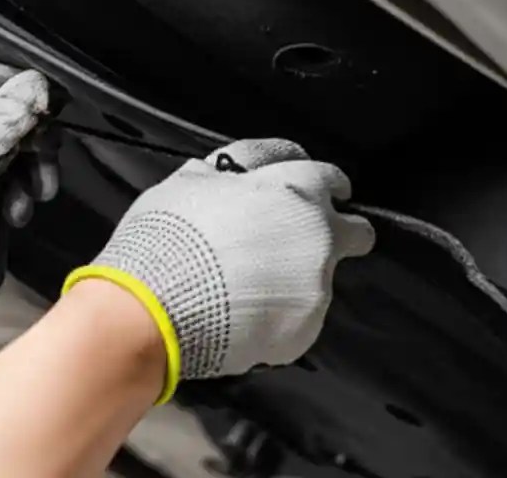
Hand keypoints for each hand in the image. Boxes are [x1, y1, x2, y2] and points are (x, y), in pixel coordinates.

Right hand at [64, 139, 373, 402]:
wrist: (150, 310)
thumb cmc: (166, 242)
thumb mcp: (188, 183)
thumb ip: (226, 175)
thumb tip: (233, 174)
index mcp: (294, 190)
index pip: (330, 177)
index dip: (322, 185)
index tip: (317, 192)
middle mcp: (317, 237)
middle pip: (357, 232)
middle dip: (337, 234)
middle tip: (296, 244)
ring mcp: (315, 288)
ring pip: (318, 280)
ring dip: (291, 280)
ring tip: (240, 287)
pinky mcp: (303, 332)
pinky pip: (297, 320)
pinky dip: (275, 318)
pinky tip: (238, 314)